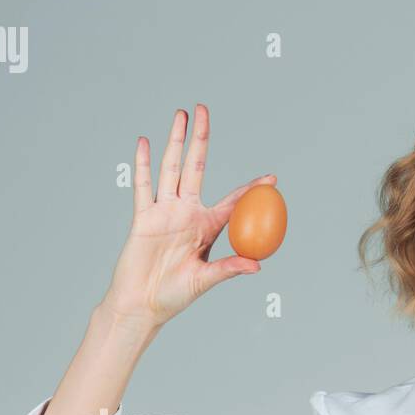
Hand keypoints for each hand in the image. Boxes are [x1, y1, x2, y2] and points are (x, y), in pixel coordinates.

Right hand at [101, 105, 273, 329]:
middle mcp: (186, 214)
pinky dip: (143, 164)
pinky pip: (144, 186)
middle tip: (206, 111)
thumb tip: (258, 266)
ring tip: (182, 115)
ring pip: (171, 168)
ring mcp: (164, 212)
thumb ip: (229, 268)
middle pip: (196, 168)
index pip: (234, 203)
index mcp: (207, 228)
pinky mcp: (142, 217)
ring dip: (176, 142)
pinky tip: (144, 142)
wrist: (141, 303)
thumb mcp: (205, 281)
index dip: (252, 190)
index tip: (272, 177)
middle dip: (202, 140)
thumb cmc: (174, 296)